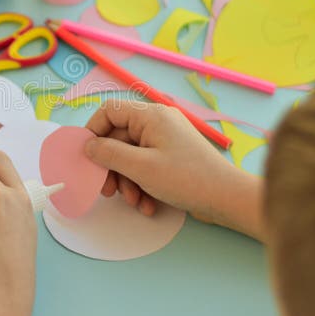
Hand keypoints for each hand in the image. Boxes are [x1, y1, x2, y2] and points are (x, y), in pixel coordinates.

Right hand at [84, 100, 264, 240]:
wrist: (227, 198)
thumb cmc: (186, 178)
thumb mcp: (141, 167)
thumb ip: (109, 154)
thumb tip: (88, 146)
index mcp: (151, 115)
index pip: (110, 111)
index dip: (94, 131)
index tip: (87, 156)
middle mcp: (158, 122)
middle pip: (118, 138)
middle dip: (111, 167)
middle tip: (106, 191)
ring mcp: (166, 140)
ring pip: (130, 156)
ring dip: (127, 181)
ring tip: (134, 202)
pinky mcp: (172, 157)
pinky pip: (146, 166)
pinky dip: (142, 185)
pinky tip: (147, 205)